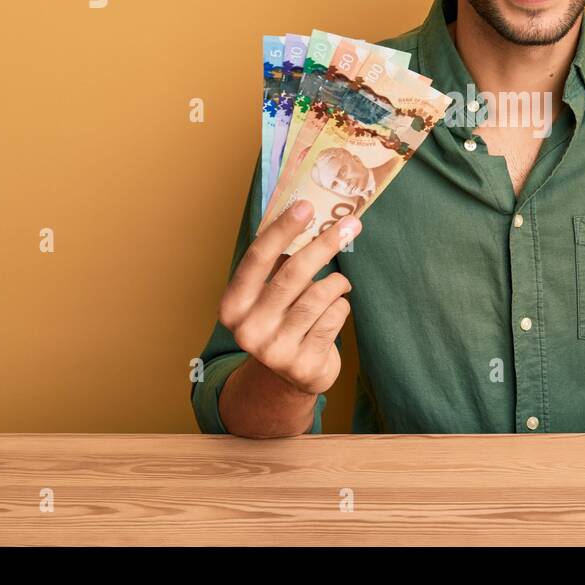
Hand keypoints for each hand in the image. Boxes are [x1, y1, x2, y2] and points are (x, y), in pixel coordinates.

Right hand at [217, 200, 357, 397]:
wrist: (288, 379)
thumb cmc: (282, 321)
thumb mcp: (269, 295)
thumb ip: (279, 263)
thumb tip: (306, 213)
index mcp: (233, 306)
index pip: (257, 258)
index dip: (281, 230)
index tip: (305, 206)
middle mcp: (249, 329)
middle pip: (293, 273)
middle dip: (325, 244)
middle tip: (351, 225)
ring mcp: (275, 350)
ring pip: (320, 295)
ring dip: (337, 283)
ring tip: (339, 284)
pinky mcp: (303, 364)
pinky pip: (334, 317)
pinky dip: (340, 306)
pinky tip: (334, 312)